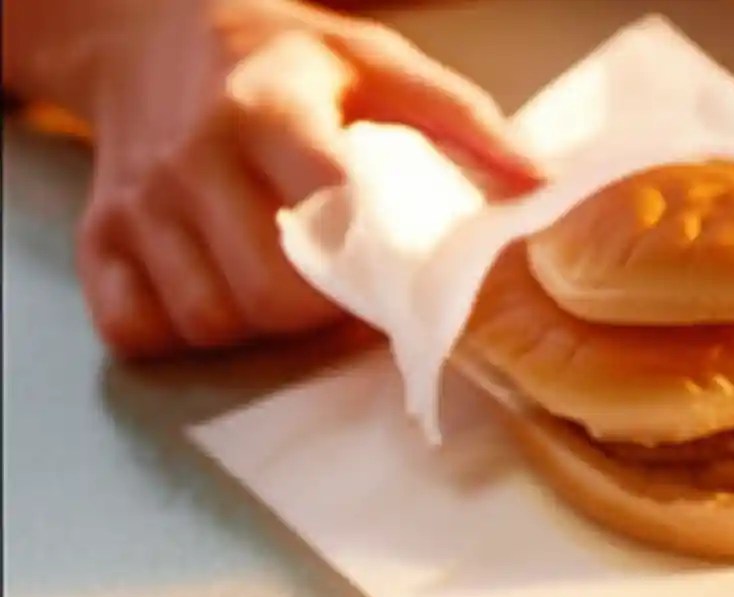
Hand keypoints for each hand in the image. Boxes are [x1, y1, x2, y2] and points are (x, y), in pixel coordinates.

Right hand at [67, 0, 541, 357]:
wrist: (148, 31)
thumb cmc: (281, 55)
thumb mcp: (376, 63)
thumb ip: (462, 119)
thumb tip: (541, 183)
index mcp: (270, 108)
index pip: (327, 213)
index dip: (373, 261)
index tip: (395, 266)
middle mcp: (192, 158)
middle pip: (268, 291)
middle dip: (321, 310)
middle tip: (342, 284)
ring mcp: (137, 204)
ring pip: (209, 320)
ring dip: (260, 324)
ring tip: (285, 284)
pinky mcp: (98, 239)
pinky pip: (137, 329)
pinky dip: (182, 333)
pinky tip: (218, 293)